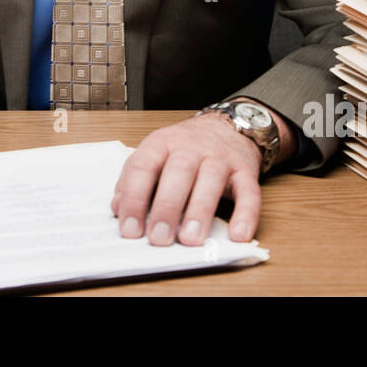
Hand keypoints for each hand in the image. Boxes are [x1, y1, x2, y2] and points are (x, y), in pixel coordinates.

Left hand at [110, 111, 270, 245]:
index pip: (144, 167)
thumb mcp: (155, 155)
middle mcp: (191, 147)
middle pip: (178, 173)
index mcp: (162, 143)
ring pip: (211, 181)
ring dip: (200, 211)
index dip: (134, 198)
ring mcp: (220, 157)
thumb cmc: (185, 149)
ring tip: (190, 240)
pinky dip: (245, 214)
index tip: (129, 229)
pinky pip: (249, 192)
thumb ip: (134, 180)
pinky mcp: (245, 170)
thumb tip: (118, 208)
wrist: (227, 126)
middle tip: (159, 238)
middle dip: (166, 207)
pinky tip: (238, 235)